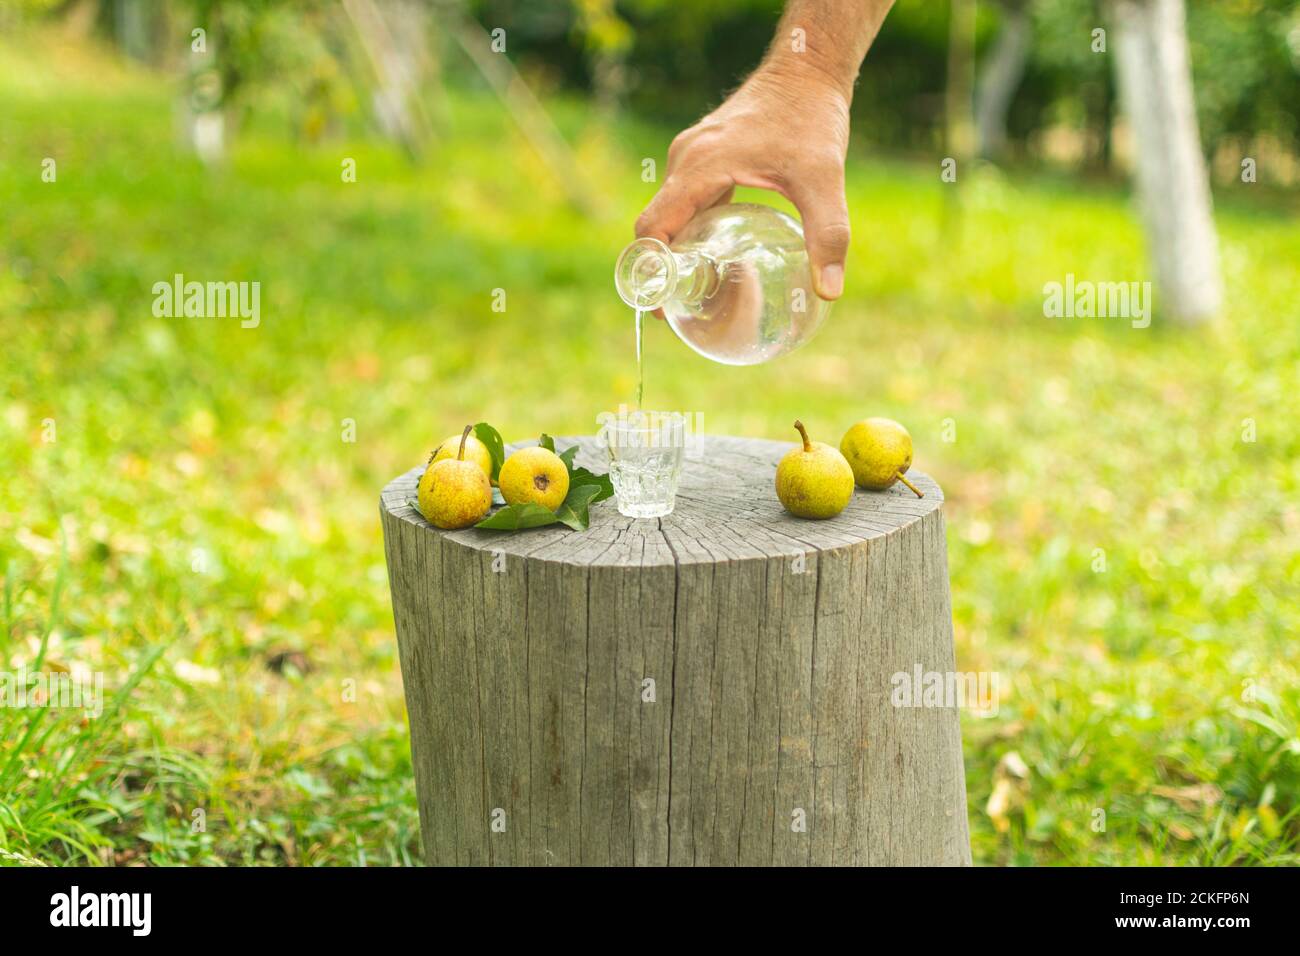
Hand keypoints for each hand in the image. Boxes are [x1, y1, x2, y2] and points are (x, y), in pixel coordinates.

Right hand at [635, 65, 851, 300]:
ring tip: (699, 290)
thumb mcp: (824, 180)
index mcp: (699, 167)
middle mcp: (686, 160)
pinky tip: (716, 252)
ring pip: (670, 212)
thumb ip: (827, 234)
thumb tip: (830, 291)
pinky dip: (692, 228)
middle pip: (656, 225)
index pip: (652, 228)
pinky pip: (686, 199)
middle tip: (685, 310)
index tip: (664, 308)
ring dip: (677, 250)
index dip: (650, 272)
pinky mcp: (704, 155)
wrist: (806, 70)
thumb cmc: (810, 118)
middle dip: (663, 270)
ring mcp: (692, 155)